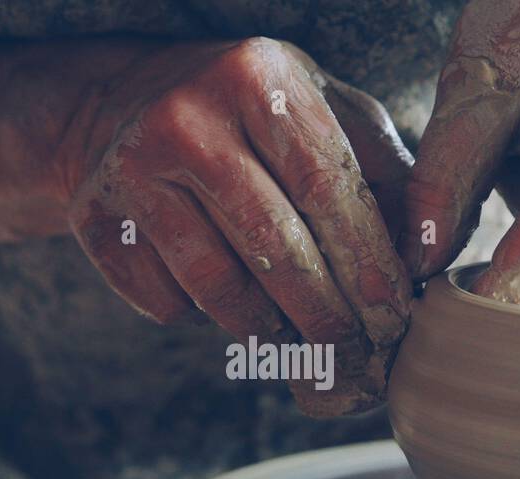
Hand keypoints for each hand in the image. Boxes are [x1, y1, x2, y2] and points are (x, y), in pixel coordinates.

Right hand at [65, 38, 413, 414]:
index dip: (365, 264)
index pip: (326, 189)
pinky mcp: (94, 218)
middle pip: (273, 247)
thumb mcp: (325, 113)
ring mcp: (132, 168)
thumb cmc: (253, 117)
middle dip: (325, 318)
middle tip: (354, 358)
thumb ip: (384, 175)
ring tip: (295, 336)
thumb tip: (425, 260)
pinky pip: (169, 301)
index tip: (392, 318)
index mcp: (259, 78)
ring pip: (218, 287)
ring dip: (268, 328)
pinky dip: (206, 318)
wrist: (124, 103)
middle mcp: (188, 117)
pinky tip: (226, 300)